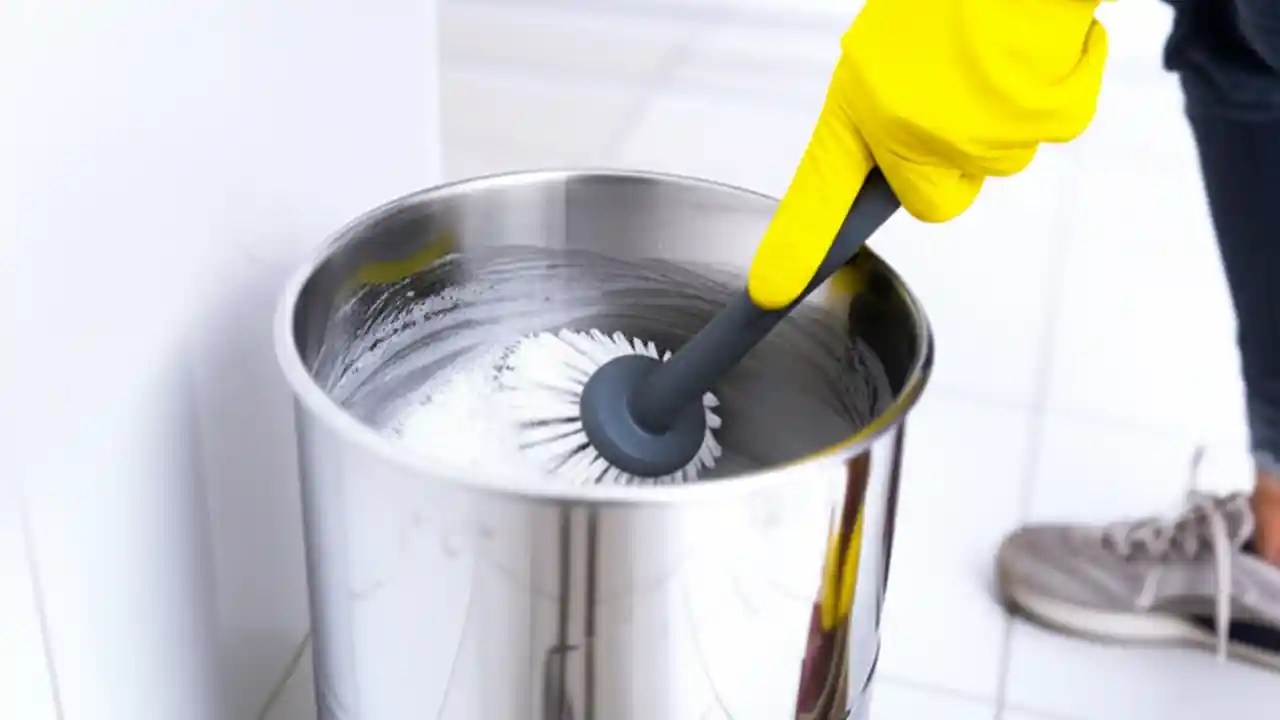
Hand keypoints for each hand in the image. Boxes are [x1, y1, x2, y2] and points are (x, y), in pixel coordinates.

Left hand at [748, 0, 1107, 309]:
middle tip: (959, 98)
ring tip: (998, 54)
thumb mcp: (889, 45)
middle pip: (936, 200)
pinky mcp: (1046, 124)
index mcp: (862, 102)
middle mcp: (912, 130)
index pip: (821, 191)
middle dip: (949, 168)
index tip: (771, 291)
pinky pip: (1054, 126)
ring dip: (1002, 120)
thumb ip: (888, 105)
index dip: (798, 245)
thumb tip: (903, 146)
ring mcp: (978, 136)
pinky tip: (1038, 47)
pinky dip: (1056, 89)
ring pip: (996, 161)